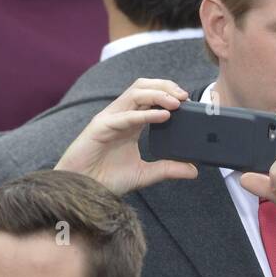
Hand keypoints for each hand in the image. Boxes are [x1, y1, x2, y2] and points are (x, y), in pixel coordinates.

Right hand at [55, 78, 198, 193]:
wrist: (82, 190)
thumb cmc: (106, 179)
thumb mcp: (145, 174)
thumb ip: (168, 169)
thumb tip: (193, 170)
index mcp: (130, 122)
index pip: (150, 96)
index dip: (168, 93)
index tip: (188, 100)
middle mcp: (120, 116)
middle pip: (142, 87)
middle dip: (165, 86)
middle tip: (184, 96)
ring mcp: (109, 119)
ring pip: (134, 94)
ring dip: (158, 95)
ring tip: (177, 103)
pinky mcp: (100, 128)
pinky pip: (126, 116)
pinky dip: (146, 114)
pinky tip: (164, 116)